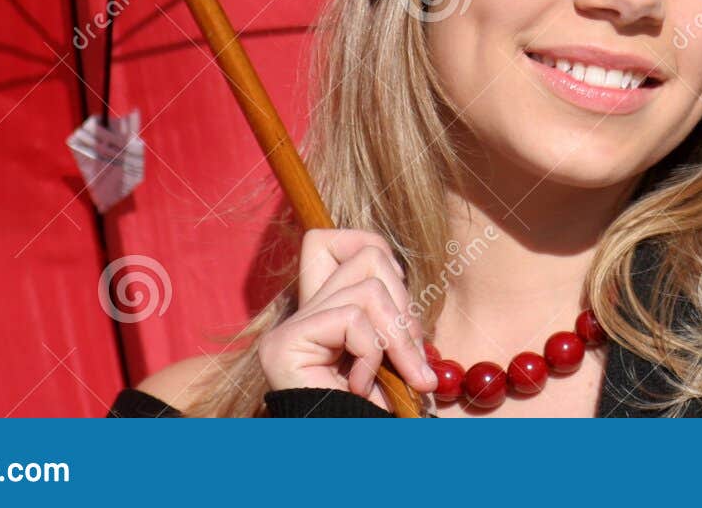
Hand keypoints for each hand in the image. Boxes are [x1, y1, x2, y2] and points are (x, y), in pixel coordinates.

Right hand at [256, 228, 438, 408]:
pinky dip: (373, 353)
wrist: (348, 461)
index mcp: (323, 311)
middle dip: (405, 305)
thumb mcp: (390, 356)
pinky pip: (352, 319)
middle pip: (366, 256)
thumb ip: (390, 317)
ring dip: (398, 336)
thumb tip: (405, 275)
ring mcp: (289, 327)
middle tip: (415, 362)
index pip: (337, 239)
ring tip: (400, 378)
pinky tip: (363, 387)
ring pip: (367, 286)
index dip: (378, 252)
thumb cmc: (372, 415)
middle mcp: (299, 313)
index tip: (402, 306)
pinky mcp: (286, 343)